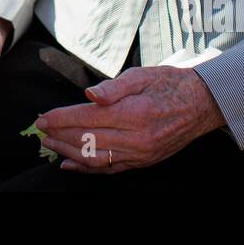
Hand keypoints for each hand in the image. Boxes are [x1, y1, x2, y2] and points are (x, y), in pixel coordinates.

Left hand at [36, 66, 225, 173]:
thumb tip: (89, 95)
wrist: (202, 104)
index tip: (42, 118)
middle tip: (41, 130)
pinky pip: (111, 169)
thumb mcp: (142, 75)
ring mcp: (141, 154)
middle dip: (60, 136)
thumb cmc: (170, 84)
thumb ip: (113, 87)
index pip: (89, 118)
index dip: (62, 119)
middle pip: (88, 140)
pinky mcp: (144, 162)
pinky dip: (88, 169)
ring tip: (49, 145)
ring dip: (69, 153)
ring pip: (97, 158)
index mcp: (135, 113)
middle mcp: (138, 138)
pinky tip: (70, 164)